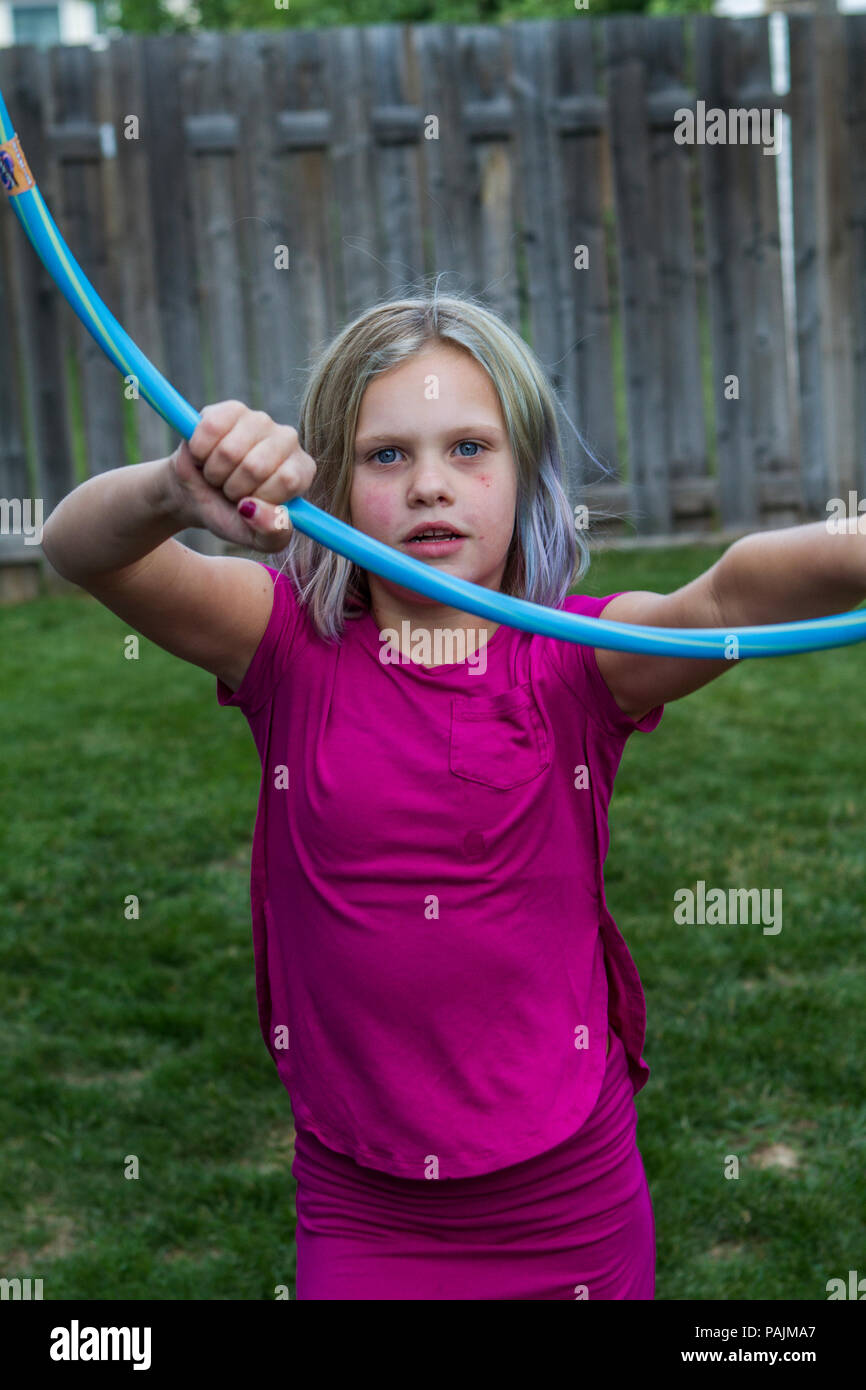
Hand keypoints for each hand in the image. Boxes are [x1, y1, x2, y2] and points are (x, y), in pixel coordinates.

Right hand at [165, 399, 316, 550]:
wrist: (199, 497)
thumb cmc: (235, 516)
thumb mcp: (258, 539)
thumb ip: (271, 533)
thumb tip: (258, 510)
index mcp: (301, 472)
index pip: (287, 480)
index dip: (260, 498)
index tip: (252, 505)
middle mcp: (288, 440)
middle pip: (256, 466)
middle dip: (234, 488)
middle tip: (232, 491)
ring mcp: (259, 420)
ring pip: (230, 450)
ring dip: (215, 472)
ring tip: (220, 476)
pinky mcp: (230, 409)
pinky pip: (209, 429)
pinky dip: (200, 451)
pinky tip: (206, 456)